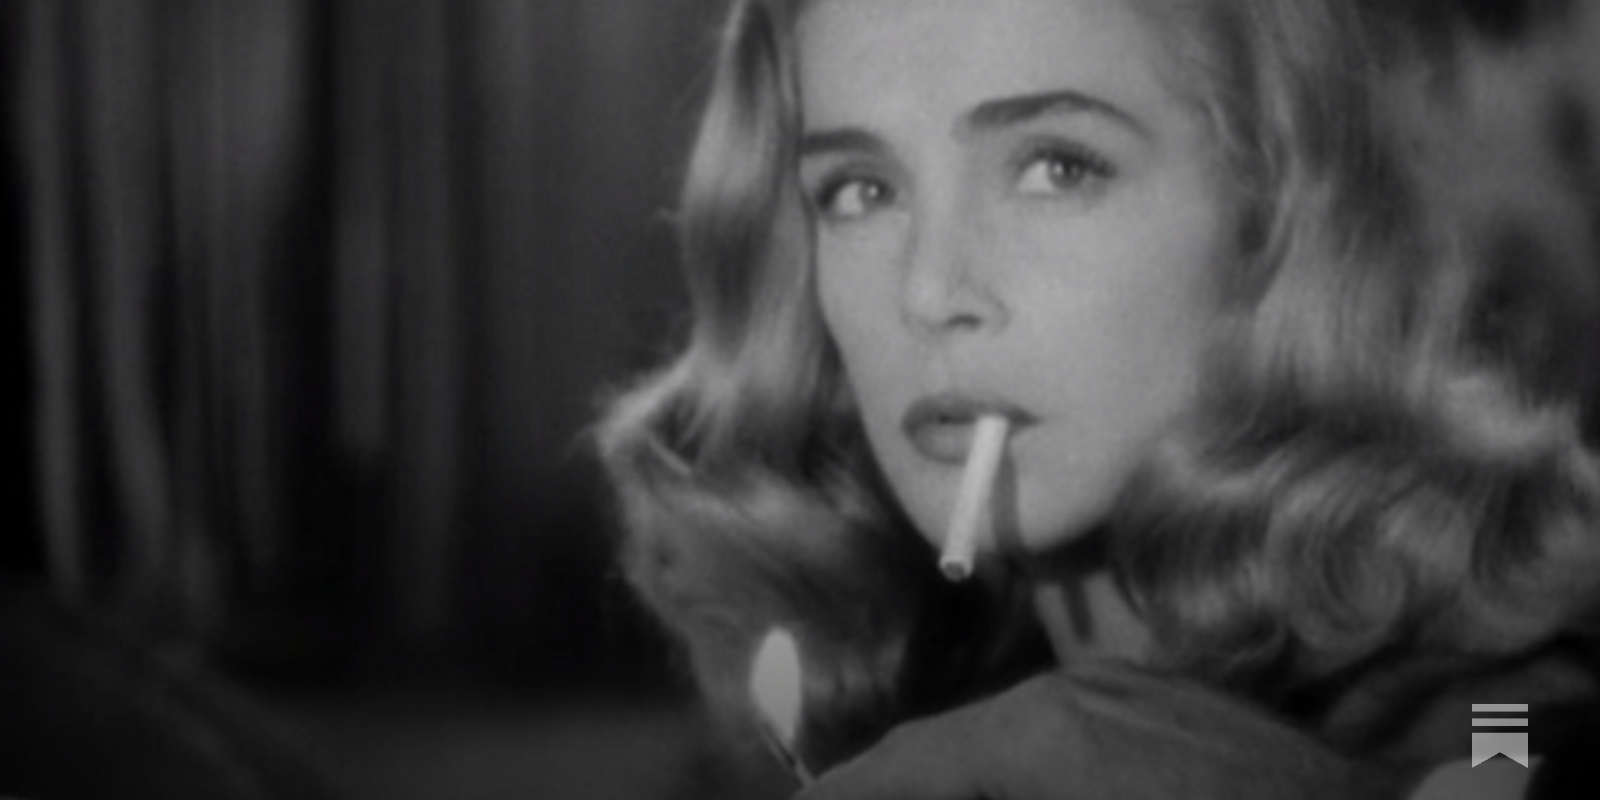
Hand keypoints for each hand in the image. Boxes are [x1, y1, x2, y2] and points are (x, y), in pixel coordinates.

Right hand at [798, 663, 1404, 799]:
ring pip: (1000, 742)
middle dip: (893, 790)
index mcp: (1040, 737)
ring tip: (921, 799)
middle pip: (944, 751)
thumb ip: (964, 789)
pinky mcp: (1164, 710)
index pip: (904, 767)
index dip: (842, 797)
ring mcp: (1125, 696)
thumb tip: (878, 789)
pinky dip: (1015, 775)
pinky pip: (1059, 738)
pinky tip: (1012, 793)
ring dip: (957, 782)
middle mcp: (1072, 695)